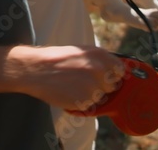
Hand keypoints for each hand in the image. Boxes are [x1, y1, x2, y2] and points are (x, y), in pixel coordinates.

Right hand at [12, 45, 126, 110]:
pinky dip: (81, 103)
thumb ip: (99, 60)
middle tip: (85, 82)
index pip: (120, 70)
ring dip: (91, 96)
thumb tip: (114, 70)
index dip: (113, 75)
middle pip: (112, 86)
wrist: (36, 69)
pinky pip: (89, 106)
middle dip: (102, 86)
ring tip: (75, 87)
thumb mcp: (81, 51)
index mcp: (100, 55)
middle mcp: (99, 70)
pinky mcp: (84, 101)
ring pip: (101, 97)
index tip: (107, 78)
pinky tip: (70, 94)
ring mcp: (93, 86)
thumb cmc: (57, 59)